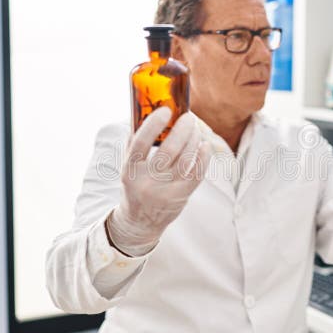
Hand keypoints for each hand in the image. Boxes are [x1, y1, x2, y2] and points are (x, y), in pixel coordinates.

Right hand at [106, 107, 211, 255]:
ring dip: (194, 141)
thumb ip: (135, 142)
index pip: (140, 143)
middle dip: (182, 130)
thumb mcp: (127, 165)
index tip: (166, 110)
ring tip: (196, 130)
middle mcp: (146, 181)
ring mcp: (165, 191)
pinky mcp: (180, 197)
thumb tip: (148, 111)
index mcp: (129, 170)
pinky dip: (203, 158)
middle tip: (189, 118)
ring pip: (185, 161)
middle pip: (168, 152)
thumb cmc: (135, 184)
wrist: (139, 222)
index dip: (153, 125)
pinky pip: (196, 174)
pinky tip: (205, 145)